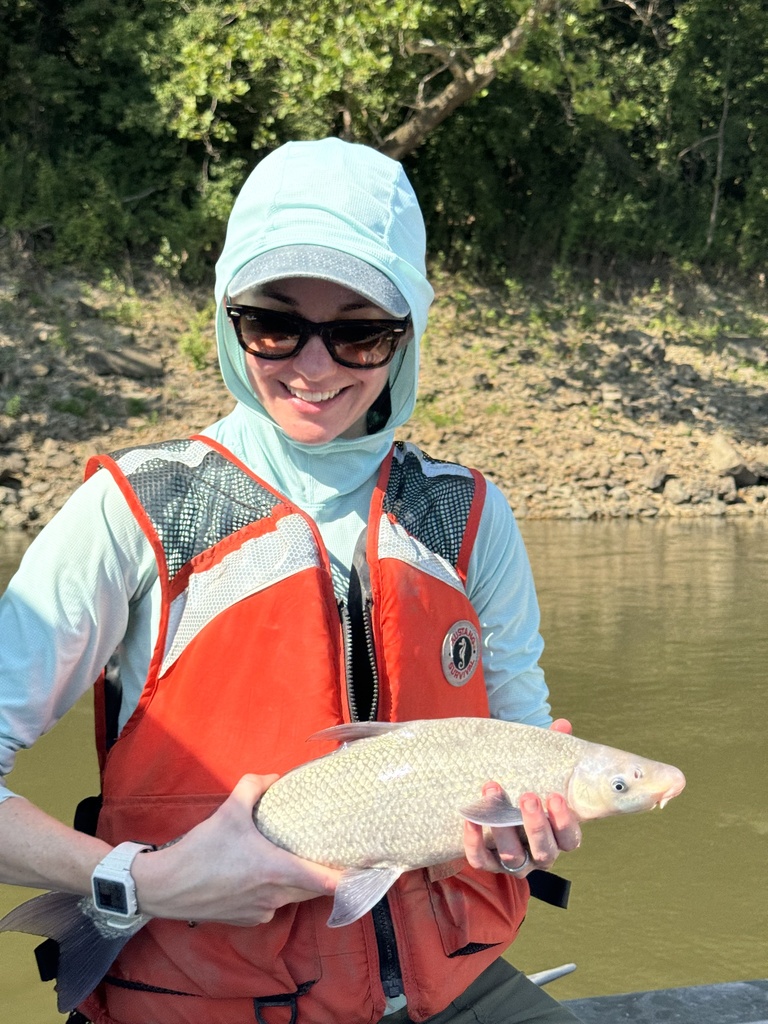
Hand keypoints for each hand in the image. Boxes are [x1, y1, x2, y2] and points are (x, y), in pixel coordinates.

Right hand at [132, 774, 341, 925]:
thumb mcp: (230, 809)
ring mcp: (263, 911)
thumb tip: (274, 778)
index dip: (351, 878)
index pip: (328, 882)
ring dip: (299, 882)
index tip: (368, 869)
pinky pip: (273, 904)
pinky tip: (262, 875)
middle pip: (315, 889)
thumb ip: (255, 786)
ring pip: (294, 897)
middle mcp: (276, 896)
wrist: (167, 887)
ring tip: (298, 859)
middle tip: (335, 853)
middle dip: (326, 873)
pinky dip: (276, 891)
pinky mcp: (249, 920)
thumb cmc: (202, 849)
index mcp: (278, 871)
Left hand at [462, 718, 581, 876]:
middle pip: (544, 851)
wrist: (492, 807)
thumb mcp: (539, 771)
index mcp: (557, 836)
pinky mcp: (487, 861)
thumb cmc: (524, 786)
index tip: (554, 795)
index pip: (569, 839)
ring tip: (493, 793)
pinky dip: (474, 841)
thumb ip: (551, 752)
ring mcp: (513, 861)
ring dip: (503, 829)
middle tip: (527, 796)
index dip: (564, 821)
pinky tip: (470, 818)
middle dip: (536, 825)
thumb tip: (562, 725)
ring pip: (512, 857)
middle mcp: (539, 854)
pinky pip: (480, 859)